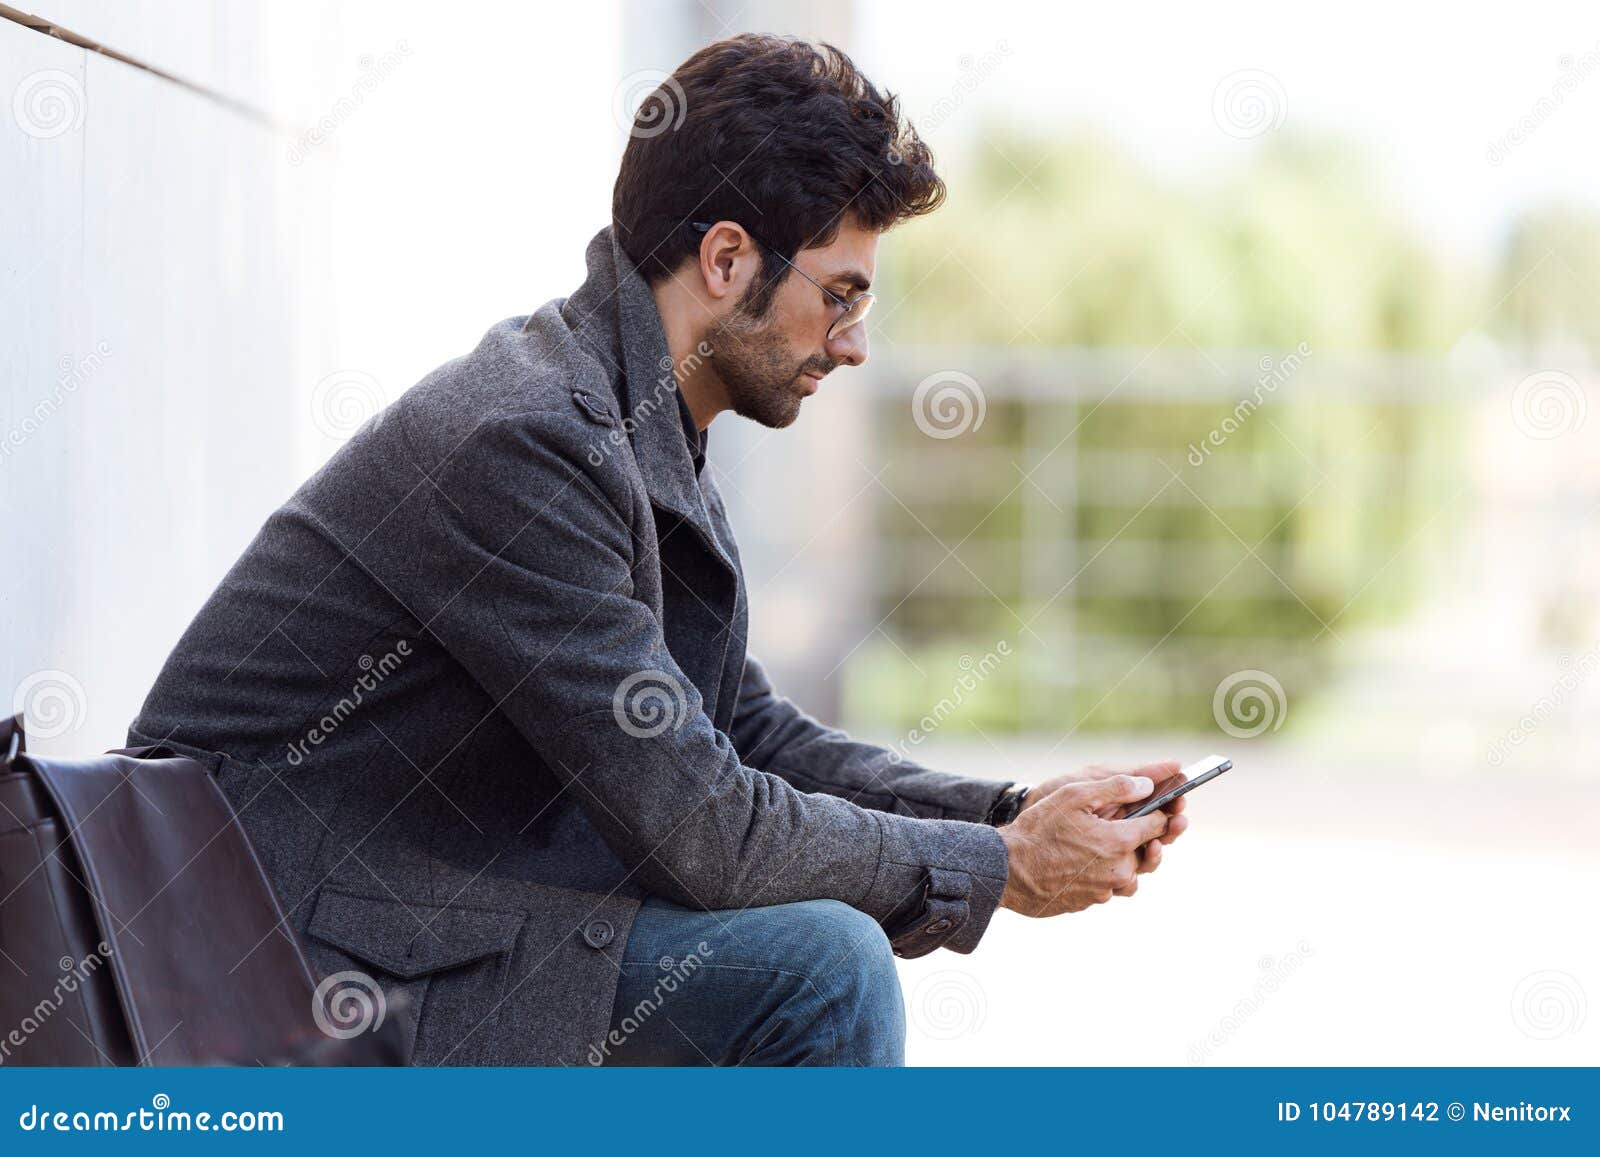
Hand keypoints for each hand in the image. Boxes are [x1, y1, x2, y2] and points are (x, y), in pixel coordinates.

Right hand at [1018, 760, 1189, 889]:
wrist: (1008, 870)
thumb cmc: (1038, 829)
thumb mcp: (1073, 796)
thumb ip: (1115, 788)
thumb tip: (1147, 785)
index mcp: (1119, 841)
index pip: (1159, 825)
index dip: (1164, 810)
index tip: (1165, 804)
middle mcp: (1119, 871)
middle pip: (1150, 852)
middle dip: (1146, 836)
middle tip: (1137, 822)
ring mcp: (1106, 891)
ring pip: (1131, 873)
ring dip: (1126, 859)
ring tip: (1108, 844)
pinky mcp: (1091, 902)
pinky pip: (1110, 887)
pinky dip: (1105, 873)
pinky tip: (1086, 861)